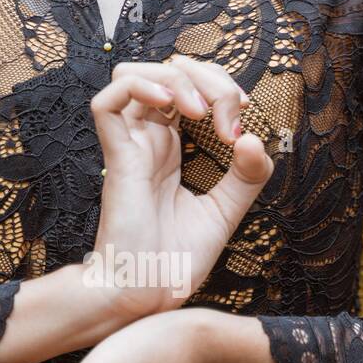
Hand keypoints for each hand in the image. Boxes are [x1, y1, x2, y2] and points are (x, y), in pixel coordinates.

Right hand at [89, 56, 271, 320]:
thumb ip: (247, 176)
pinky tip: (173, 105)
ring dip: (174, 77)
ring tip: (201, 111)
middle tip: (230, 111)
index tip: (243, 119)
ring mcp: (130, 145)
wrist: (149, 293)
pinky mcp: (116, 157)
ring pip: (131, 73)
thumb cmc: (176, 259)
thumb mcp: (226, 211)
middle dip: (206, 76)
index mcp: (171, 147)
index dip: (219, 86)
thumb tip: (254, 137)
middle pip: (166, 70)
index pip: (188, 87)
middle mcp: (148, 139)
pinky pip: (107, 101)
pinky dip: (141, 85)